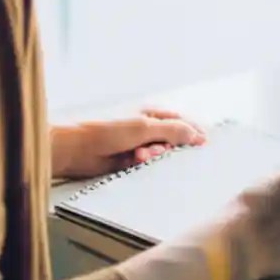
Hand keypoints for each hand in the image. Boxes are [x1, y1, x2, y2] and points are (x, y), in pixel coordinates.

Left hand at [52, 108, 206, 178]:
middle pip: (171, 139)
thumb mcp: (144, 127)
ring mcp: (136, 144)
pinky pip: (145, 165)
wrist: (75, 147)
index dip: (193, 131)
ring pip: (159, 154)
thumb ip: (174, 130)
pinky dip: (143, 164)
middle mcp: (145, 128)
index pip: (180, 120)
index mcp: (150, 113)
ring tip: (141, 156)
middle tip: (164, 151)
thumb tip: (198, 134)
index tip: (204, 143)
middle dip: (171, 147)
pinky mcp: (127, 161)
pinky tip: (135, 162)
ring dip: (154, 156)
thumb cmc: (106, 129)